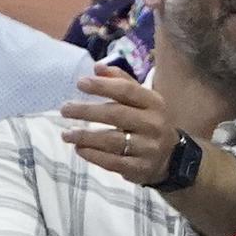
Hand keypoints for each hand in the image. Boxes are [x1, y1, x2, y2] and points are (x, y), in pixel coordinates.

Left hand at [62, 70, 181, 188]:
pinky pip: (112, 162)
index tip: (79, 83)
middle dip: (87, 111)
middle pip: (116, 114)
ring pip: (112, 140)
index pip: (126, 90)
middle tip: (65, 109)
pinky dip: (93, 155)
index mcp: (154, 103)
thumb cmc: (148, 122)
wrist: (170, 158)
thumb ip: (121, 81)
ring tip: (67, 134)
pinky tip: (79, 149)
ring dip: (85, 136)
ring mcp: (147, 148)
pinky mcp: (139, 168)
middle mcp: (153, 124)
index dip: (102, 86)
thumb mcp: (142, 100)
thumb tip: (97, 67)